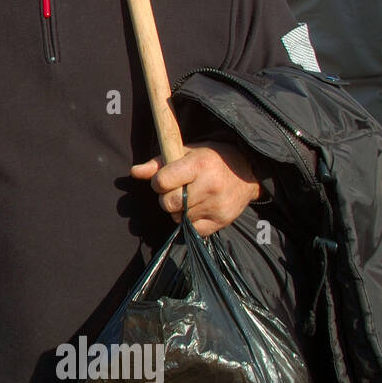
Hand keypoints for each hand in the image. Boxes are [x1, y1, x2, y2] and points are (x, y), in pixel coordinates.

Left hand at [130, 141, 260, 236]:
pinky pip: (193, 229)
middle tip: (178, 190)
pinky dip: (191, 222)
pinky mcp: (223, 220)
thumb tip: (134, 172)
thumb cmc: (209, 159)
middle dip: (167, 198)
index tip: (165, 180)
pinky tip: (199, 208)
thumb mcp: (185, 153)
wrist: (247, 170)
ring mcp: (217, 205)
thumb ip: (158, 163)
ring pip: (179, 218)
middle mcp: (210, 185)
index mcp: (198, 164)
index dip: (158, 182)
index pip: (162, 182)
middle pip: (168, 203)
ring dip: (179, 211)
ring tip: (192, 198)